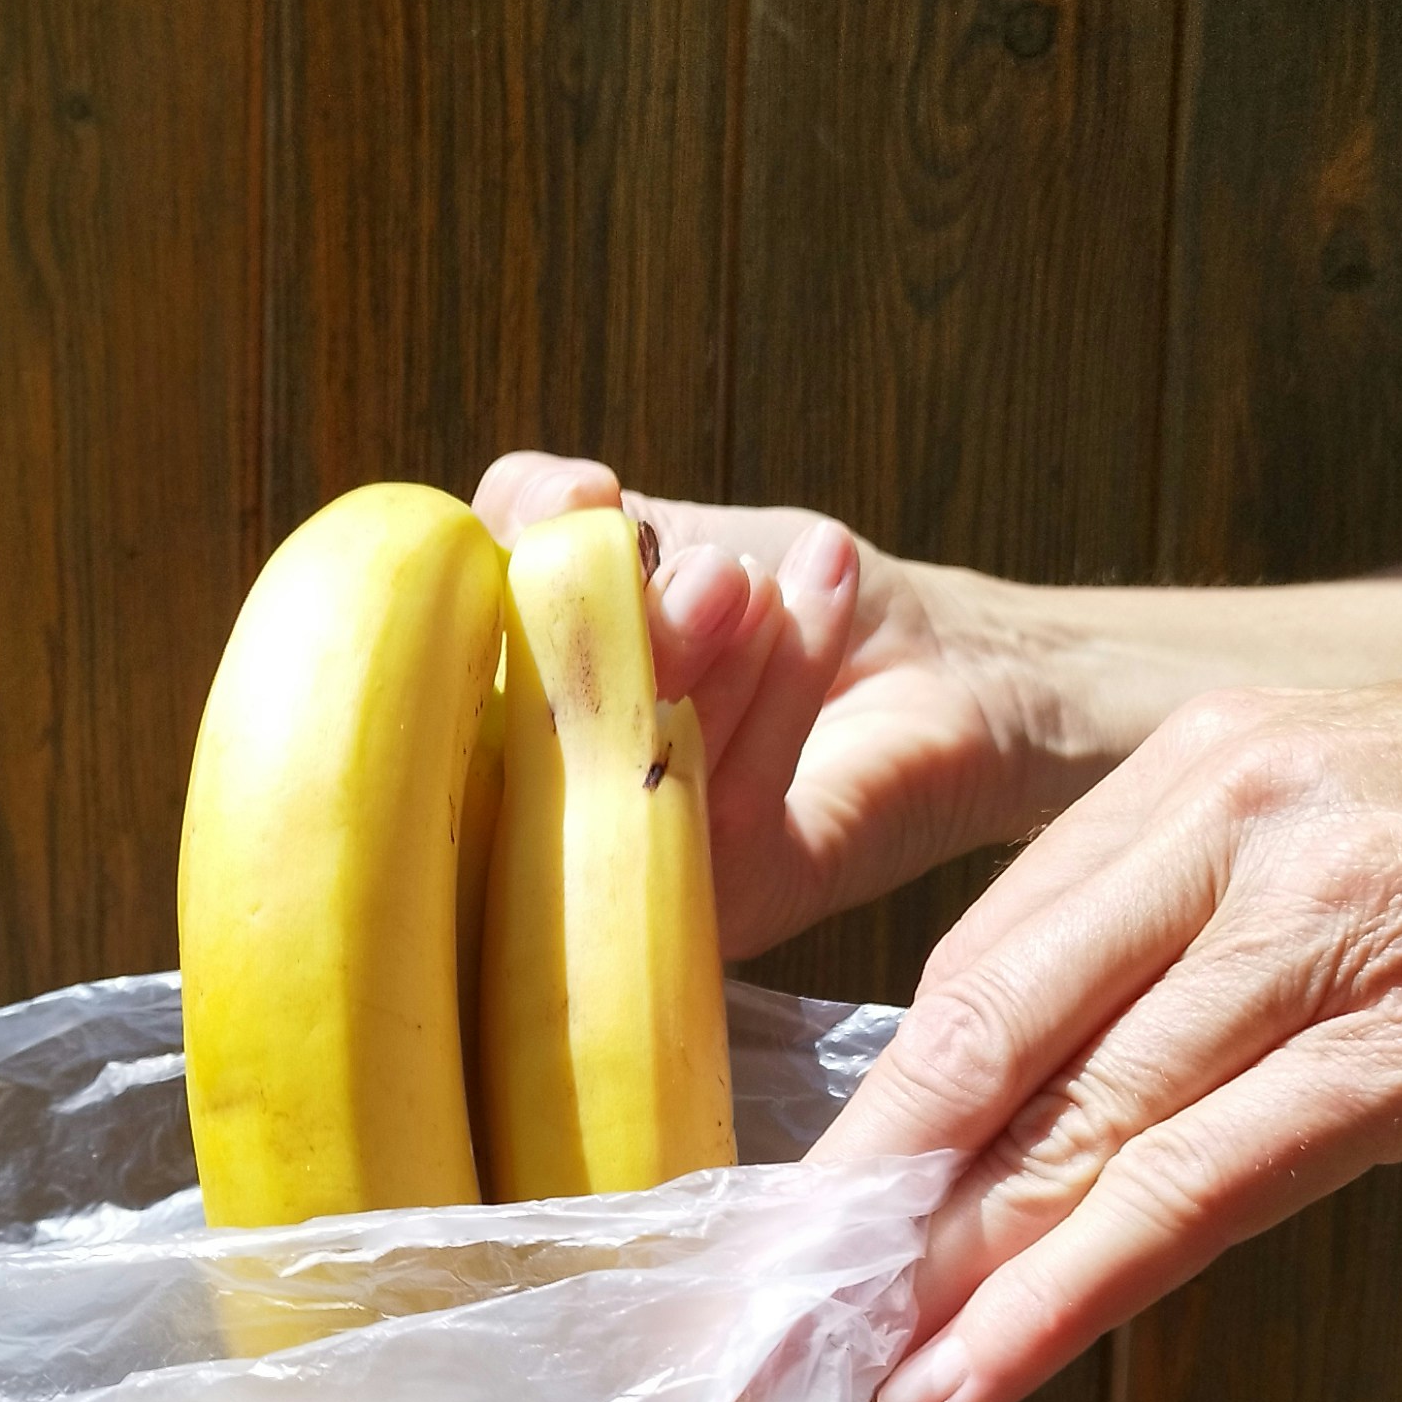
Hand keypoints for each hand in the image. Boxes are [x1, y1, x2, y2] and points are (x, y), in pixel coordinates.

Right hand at [471, 450, 1044, 955]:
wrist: (960, 671)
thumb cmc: (796, 603)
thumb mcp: (670, 529)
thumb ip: (569, 516)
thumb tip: (557, 506)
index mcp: (506, 720)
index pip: (441, 664)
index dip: (503, 567)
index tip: (588, 493)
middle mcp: (550, 814)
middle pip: (515, 734)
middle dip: (615, 623)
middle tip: (711, 566)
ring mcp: (635, 874)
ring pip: (622, 765)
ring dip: (714, 646)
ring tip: (768, 579)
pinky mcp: (733, 909)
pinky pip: (725, 804)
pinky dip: (785, 675)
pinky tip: (824, 586)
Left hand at [813, 655, 1401, 1401]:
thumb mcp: (1392, 832)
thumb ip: (1229, 932)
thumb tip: (1089, 1090)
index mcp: (1220, 763)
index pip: (990, 951)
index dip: (880, 1101)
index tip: (803, 1214)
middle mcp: (1250, 822)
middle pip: (995, 1031)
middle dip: (870, 1196)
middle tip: (769, 1322)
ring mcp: (1342, 926)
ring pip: (1079, 1121)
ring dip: (944, 1272)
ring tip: (840, 1379)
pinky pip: (1199, 1185)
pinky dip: (1066, 1292)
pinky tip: (978, 1370)